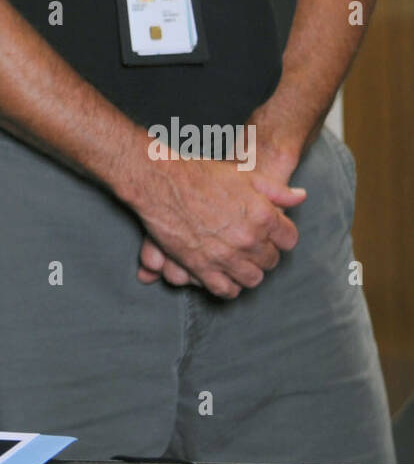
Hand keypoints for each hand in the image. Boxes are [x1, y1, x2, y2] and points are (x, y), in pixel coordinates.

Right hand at [131, 154, 305, 298]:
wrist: (162, 180)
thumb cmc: (202, 173)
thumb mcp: (245, 175)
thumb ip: (276, 190)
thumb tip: (301, 197)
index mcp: (262, 215)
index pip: (289, 240)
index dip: (281, 235)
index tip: (270, 232)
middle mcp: (248, 239)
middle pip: (271, 261)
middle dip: (264, 252)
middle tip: (250, 243)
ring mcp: (225, 256)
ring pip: (252, 279)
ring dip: (248, 271)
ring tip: (238, 259)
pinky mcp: (202, 267)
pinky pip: (226, 290)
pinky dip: (228, 286)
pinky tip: (224, 273)